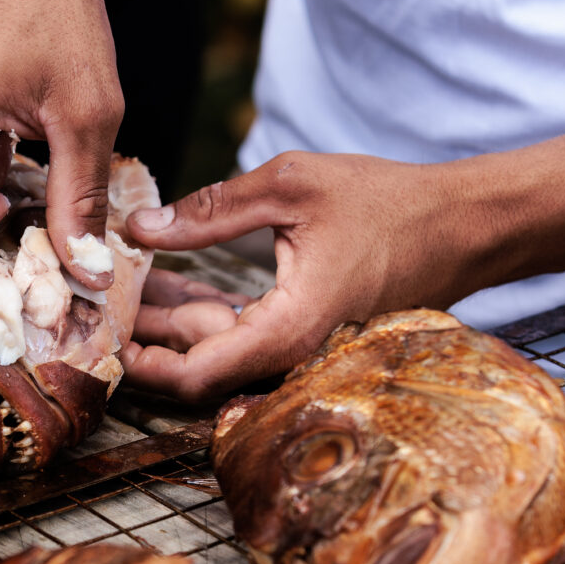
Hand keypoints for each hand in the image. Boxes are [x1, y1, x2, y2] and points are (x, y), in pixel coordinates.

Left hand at [119, 151, 500, 400]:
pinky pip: (242, 337)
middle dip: (144, 339)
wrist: (468, 225)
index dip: (139, 365)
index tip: (98, 338)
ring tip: (125, 282)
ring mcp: (302, 351)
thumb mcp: (290, 186)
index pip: (194, 377)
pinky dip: (205, 314)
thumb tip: (138, 228)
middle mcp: (295, 355)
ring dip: (170, 323)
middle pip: (197, 369)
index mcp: (289, 330)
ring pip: (216, 352)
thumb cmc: (390, 201)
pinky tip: (169, 280)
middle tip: (96, 302)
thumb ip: (209, 212)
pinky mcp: (307, 336)